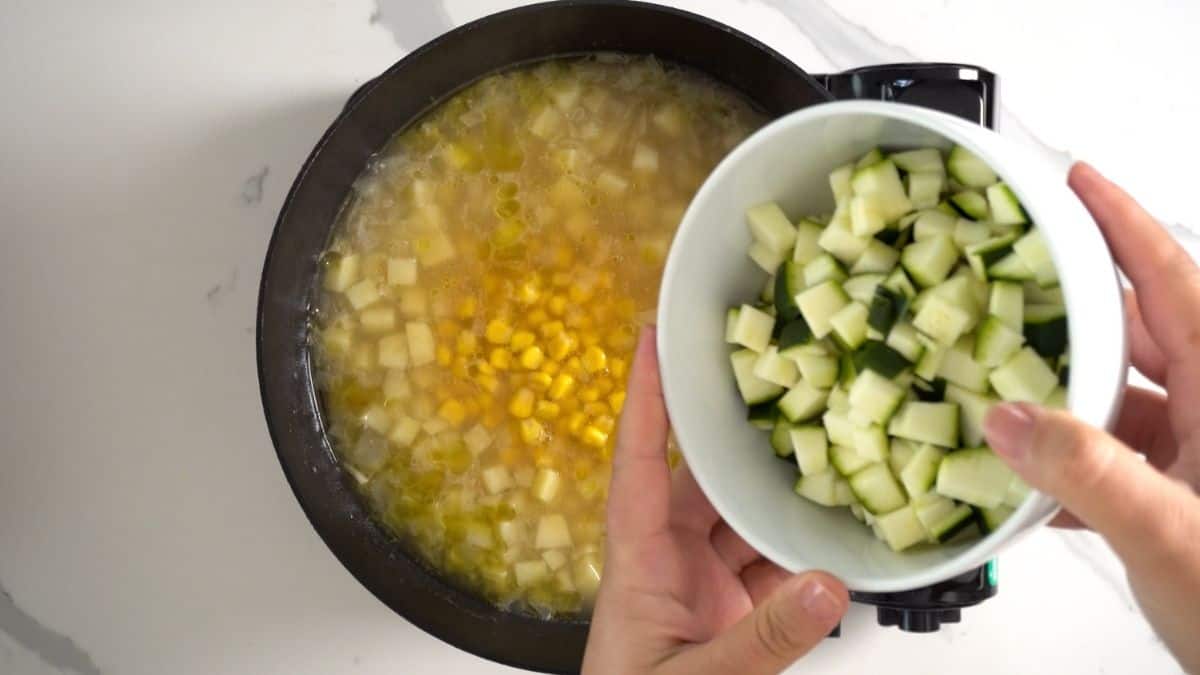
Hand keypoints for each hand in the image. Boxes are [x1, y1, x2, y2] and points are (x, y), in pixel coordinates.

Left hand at [582, 328, 847, 674]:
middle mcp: (667, 563)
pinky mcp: (733, 617)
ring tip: (822, 441)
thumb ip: (762, 639)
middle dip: (737, 434)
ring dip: (780, 490)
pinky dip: (805, 550)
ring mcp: (702, 590)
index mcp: (637, 563)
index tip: (652, 339)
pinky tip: (837, 531)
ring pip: (745, 520)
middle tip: (775, 377)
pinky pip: (772, 567)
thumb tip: (826, 586)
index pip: (637, 462)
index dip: (644, 398)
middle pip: (704, 480)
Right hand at [984, 162, 1199, 672]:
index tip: (1078, 180)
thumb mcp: (1168, 533)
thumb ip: (1085, 472)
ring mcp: (1195, 452)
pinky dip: (1068, 455)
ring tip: (999, 381)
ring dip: (1061, 392)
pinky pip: (1114, 450)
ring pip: (1120, 394)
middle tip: (1014, 269)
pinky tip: (1027, 480)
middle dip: (1074, 300)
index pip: (1171, 281)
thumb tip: (1008, 421)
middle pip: (1140, 328)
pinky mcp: (1177, 490)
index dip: (1122, 223)